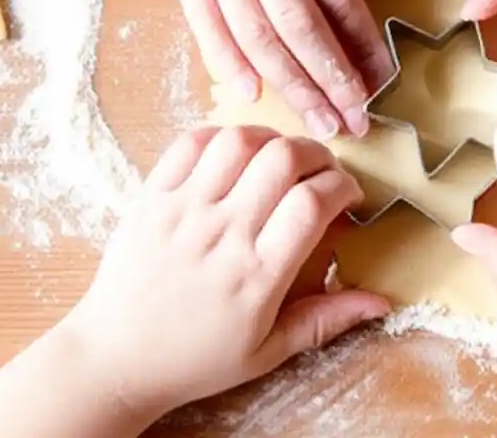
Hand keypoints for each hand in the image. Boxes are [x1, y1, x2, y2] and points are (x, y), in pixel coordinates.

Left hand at [0, 126, 386, 437]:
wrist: (115, 359)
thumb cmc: (194, 359)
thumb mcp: (268, 351)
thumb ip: (325, 320)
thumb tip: (382, 302)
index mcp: (256, 276)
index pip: (312, 203)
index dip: (342, 186)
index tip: (348, 195)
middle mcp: (221, 235)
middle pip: (282, 159)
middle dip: (316, 154)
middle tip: (320, 171)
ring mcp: (182, 212)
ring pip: (238, 140)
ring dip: (270, 139)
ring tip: (278, 158)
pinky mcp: (151, 198)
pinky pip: (189, 143)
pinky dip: (220, 136)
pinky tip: (234, 154)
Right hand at [105, 0, 424, 140]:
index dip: (363, 48)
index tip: (385, 84)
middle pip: (297, 31)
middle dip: (331, 85)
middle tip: (356, 126)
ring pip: (253, 34)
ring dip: (288, 85)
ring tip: (315, 123)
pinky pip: (203, 17)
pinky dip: (225, 57)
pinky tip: (248, 90)